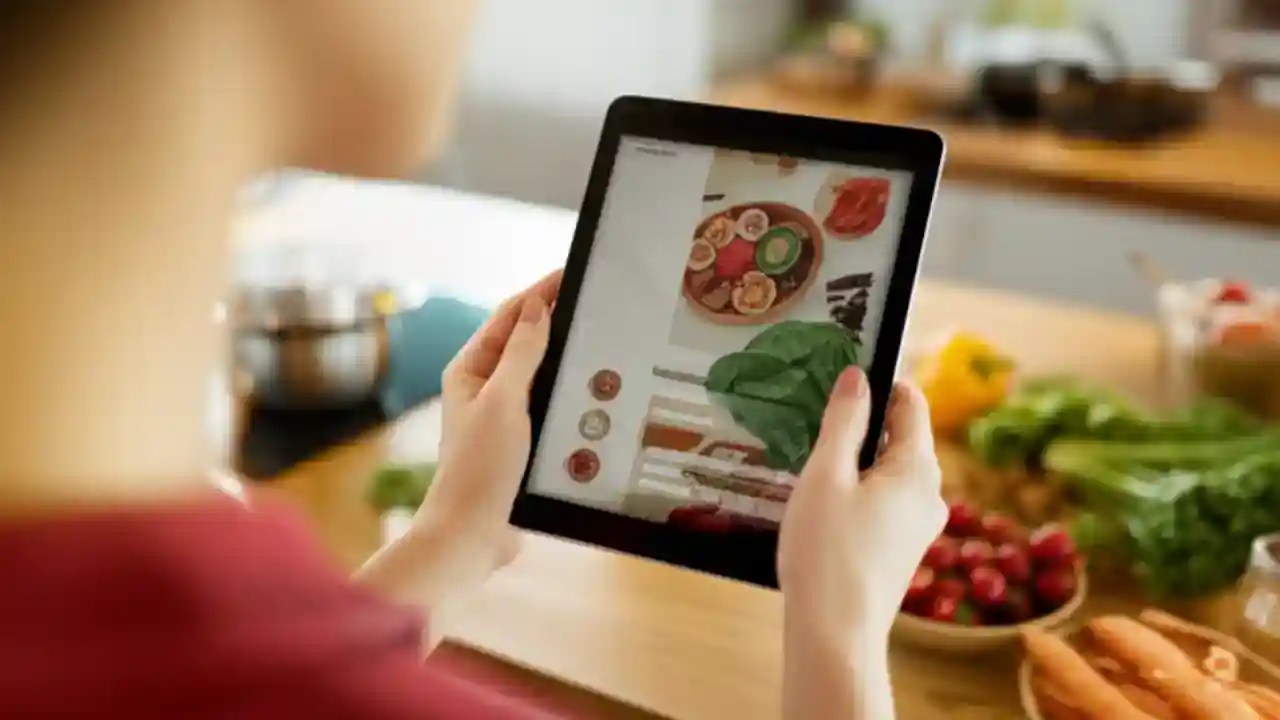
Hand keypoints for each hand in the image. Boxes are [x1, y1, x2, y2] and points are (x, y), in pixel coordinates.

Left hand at [356, 271, 558, 647]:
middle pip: (523, 340)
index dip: (540, 292)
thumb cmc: (480, 467)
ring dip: (560, 353)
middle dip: (554, 317)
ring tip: (596, 334)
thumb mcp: (504, 401)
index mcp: (470, 369)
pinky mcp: (516, 440)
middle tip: (593, 299)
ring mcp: (499, 413)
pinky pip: (544, 401)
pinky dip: (563, 387)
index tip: (571, 272)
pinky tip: (588, 389)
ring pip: (536, 371)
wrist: (470, 533)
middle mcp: (482, 387)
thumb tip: (537, 308)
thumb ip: (523, 353)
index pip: (510, 316)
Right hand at [778, 367, 945, 718]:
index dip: (879, 384)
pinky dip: (858, 493)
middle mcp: (929, 495)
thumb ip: (843, 421)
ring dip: (855, 463)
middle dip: (862, 425)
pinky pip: (884, 503)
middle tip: (815, 423)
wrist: (834, 634)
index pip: (911, 403)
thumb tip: (857, 377)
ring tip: (810, 466)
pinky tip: (822, 506)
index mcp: (918, 468)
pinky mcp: (902, 550)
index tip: (841, 381)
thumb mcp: (826, 475)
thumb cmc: (827, 553)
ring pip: (890, 473)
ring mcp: (919, 526)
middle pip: (900, 438)